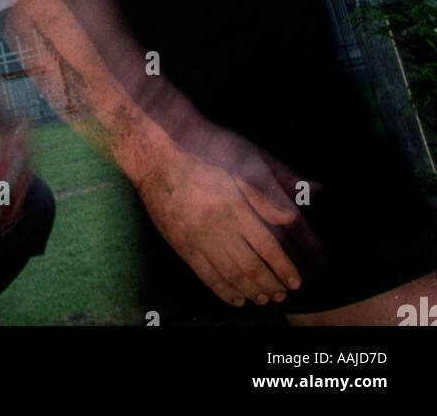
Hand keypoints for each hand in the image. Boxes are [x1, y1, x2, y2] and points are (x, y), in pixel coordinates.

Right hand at [138, 129, 322, 307]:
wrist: (157, 160)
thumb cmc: (202, 158)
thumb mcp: (238, 165)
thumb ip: (267, 191)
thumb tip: (299, 209)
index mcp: (234, 205)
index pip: (266, 245)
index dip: (283, 267)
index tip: (294, 281)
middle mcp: (217, 225)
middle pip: (250, 265)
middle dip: (270, 284)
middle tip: (282, 294)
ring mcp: (198, 237)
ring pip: (229, 274)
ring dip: (250, 291)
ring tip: (263, 298)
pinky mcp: (182, 246)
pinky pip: (206, 275)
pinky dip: (223, 291)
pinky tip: (236, 298)